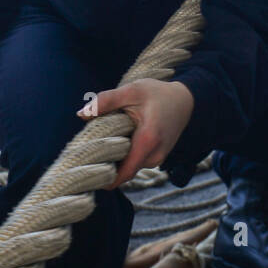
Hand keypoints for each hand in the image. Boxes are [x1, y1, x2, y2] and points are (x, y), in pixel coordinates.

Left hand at [77, 79, 194, 185]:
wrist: (186, 101)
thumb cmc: (158, 94)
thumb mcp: (132, 90)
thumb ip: (106, 101)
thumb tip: (81, 114)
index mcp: (148, 141)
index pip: (122, 174)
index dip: (103, 176)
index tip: (86, 169)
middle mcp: (154, 156)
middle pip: (122, 171)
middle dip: (106, 162)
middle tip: (90, 145)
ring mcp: (157, 160)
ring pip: (128, 167)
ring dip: (116, 157)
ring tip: (107, 137)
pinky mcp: (157, 158)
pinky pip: (135, 162)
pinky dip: (125, 154)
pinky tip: (121, 138)